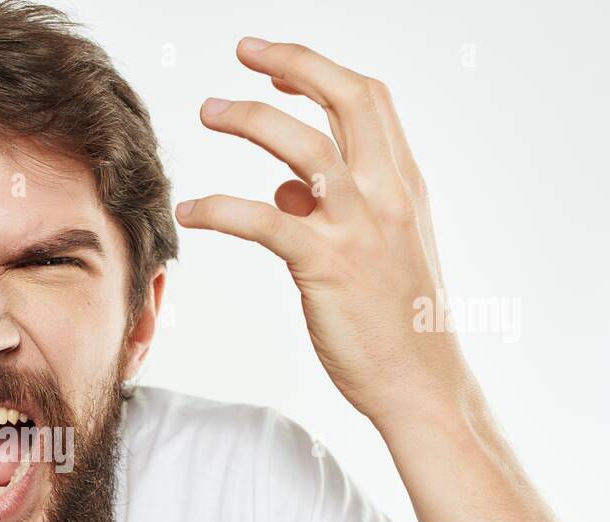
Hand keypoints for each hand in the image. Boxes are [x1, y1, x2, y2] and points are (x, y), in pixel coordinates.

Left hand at [177, 38, 474, 426]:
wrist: (420, 383)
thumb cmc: (394, 322)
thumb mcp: (376, 251)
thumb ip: (332, 209)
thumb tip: (285, 185)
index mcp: (403, 186)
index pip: (369, 101)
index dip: (320, 70)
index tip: (275, 61)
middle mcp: (388, 195)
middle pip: (347, 99)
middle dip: (294, 62)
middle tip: (242, 51)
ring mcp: (361, 228)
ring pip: (307, 146)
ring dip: (252, 118)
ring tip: (208, 109)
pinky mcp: (328, 266)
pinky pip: (266, 220)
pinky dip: (221, 208)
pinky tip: (190, 211)